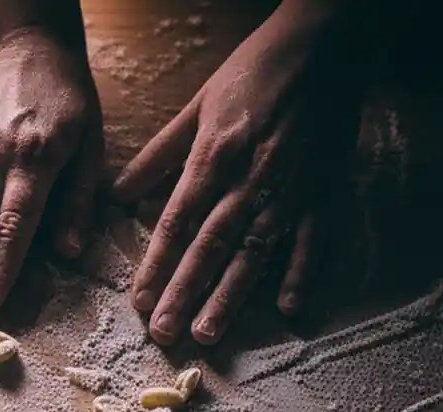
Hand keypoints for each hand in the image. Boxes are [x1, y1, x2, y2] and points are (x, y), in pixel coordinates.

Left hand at [113, 1, 360, 344]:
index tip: (139, 299)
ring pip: (254, 251)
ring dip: (230, 296)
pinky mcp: (325, 191)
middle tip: (164, 332)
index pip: (177, 220)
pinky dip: (301, 273)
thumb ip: (158, 155)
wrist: (325, 47)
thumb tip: (117, 196)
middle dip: (185, 291)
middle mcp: (249, 179)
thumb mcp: (197, 106)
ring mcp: (291, 189)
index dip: (156, 262)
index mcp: (214, 156)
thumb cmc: (254, 73)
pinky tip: (287, 308)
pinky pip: (313, 239)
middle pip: (210, 245)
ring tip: (208, 333)